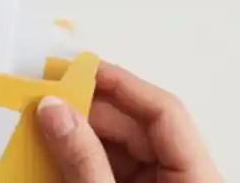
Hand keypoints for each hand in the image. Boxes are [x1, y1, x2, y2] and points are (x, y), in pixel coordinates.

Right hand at [37, 62, 220, 182]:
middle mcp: (183, 177)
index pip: (165, 111)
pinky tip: (52, 151)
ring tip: (42, 124)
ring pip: (119, 146)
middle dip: (88, 110)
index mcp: (197, 178)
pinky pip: (110, 167)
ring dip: (79, 134)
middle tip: (46, 97)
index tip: (80, 68)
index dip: (121, 84)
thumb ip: (84, 160)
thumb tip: (55, 111)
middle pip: (136, 126)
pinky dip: (80, 157)